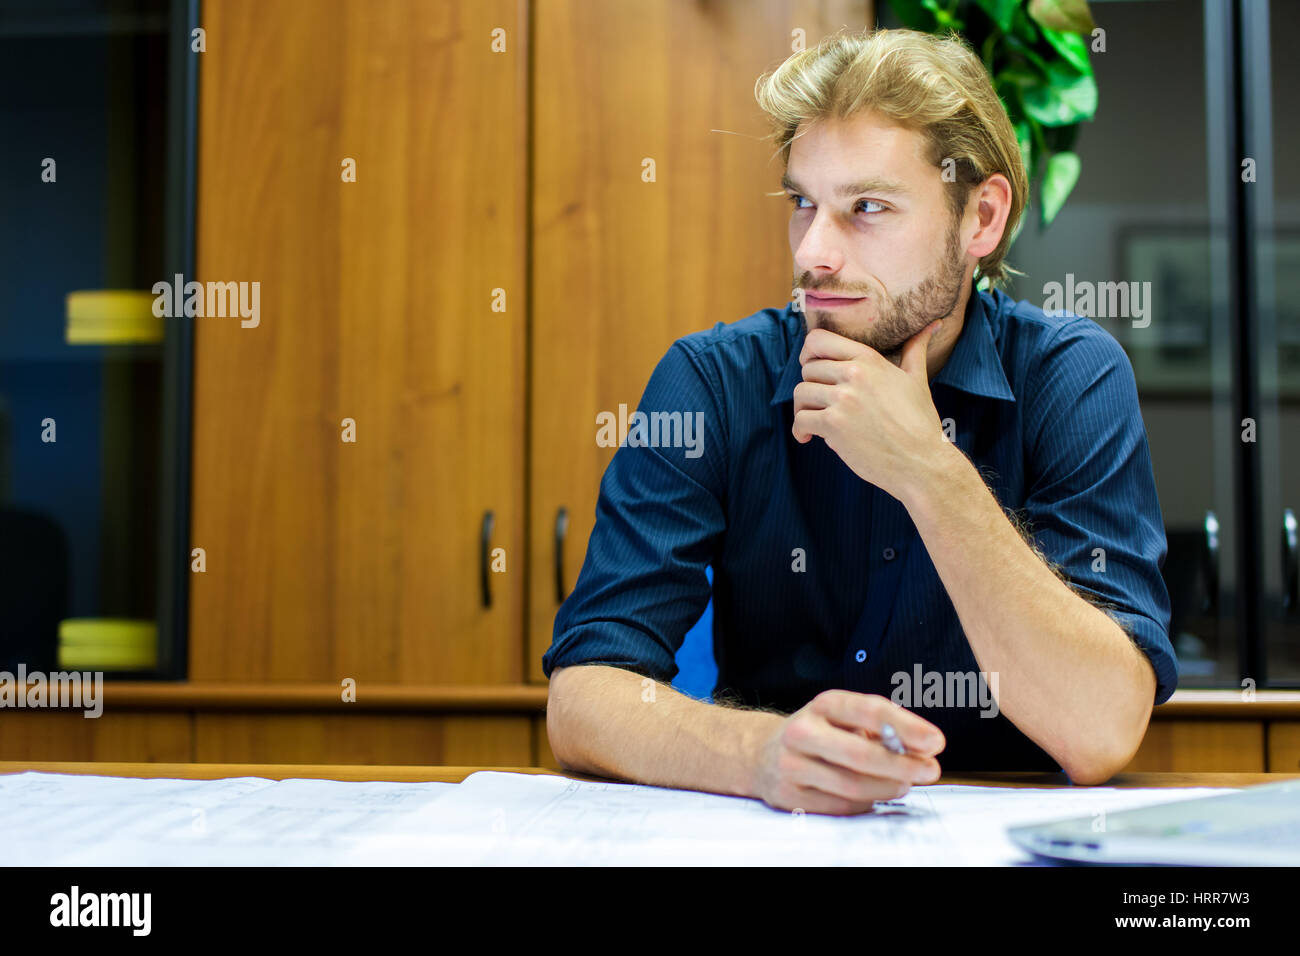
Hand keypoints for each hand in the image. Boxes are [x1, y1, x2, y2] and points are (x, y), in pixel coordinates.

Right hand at [750, 689, 945, 814]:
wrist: (762, 754)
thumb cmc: (819, 734)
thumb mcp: (843, 718)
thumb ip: (879, 729)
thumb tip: (918, 749)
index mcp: (823, 704)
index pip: (869, 710)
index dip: (906, 727)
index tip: (935, 741)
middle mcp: (803, 731)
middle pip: (859, 753)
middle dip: (901, 765)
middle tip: (930, 770)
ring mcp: (792, 765)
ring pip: (851, 785)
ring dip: (887, 787)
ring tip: (905, 784)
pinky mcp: (789, 796)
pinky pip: (839, 807)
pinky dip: (866, 803)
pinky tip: (877, 795)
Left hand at [792, 322, 946, 498]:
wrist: (922, 462)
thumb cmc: (920, 423)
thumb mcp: (917, 379)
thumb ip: (916, 349)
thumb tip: (933, 324)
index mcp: (869, 359)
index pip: (818, 339)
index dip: (808, 354)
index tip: (811, 369)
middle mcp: (853, 374)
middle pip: (807, 369)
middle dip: (810, 387)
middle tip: (818, 404)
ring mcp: (842, 399)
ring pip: (800, 393)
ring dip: (802, 409)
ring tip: (813, 422)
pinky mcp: (833, 424)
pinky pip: (800, 419)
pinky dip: (799, 430)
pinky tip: (808, 438)